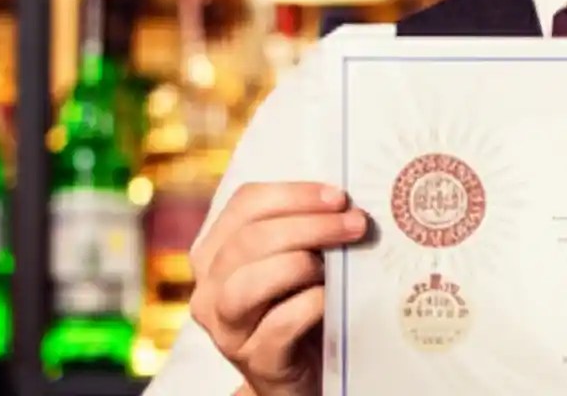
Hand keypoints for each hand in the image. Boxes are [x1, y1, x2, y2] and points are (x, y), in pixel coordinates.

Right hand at [189, 183, 370, 395]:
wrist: (303, 371)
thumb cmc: (301, 305)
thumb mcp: (295, 259)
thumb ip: (305, 229)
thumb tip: (345, 203)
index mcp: (216, 251)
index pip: (245, 204)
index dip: (294, 195)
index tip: (338, 196)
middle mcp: (210, 289)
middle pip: (250, 240)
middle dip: (310, 225)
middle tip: (355, 223)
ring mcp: (228, 329)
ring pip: (249, 283)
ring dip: (301, 263)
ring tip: (338, 263)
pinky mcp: (256, 361)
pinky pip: (279, 325)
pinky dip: (310, 304)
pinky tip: (332, 296)